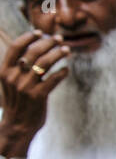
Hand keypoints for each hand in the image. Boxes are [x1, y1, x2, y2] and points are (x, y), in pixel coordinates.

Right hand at [0, 31, 70, 156]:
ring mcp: (26, 86)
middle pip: (33, 52)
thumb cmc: (18, 101)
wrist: (17, 125)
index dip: (28, 37)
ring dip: (58, 54)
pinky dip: (62, 72)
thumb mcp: (11, 83)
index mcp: (5, 71)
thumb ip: (18, 67)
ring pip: (44, 63)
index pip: (15, 47)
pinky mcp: (38, 96)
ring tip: (67, 50)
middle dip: (48, 43)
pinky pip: (53, 79)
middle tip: (60, 39)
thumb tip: (34, 48)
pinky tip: (67, 69)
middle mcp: (14, 77)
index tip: (41, 32)